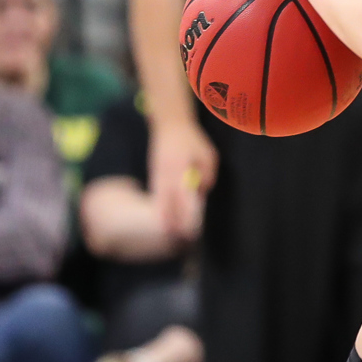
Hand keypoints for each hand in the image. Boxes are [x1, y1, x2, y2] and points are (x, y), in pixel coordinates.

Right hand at [149, 118, 216, 241]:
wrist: (169, 125)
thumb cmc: (192, 140)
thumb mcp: (208, 154)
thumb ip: (208, 173)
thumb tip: (203, 192)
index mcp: (179, 168)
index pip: (181, 195)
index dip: (184, 212)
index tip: (189, 227)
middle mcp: (165, 174)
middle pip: (166, 202)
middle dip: (172, 220)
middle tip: (179, 237)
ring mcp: (157, 175)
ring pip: (159, 200)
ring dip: (165, 216)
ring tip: (170, 233)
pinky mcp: (154, 175)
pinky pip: (156, 195)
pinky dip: (160, 207)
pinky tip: (164, 219)